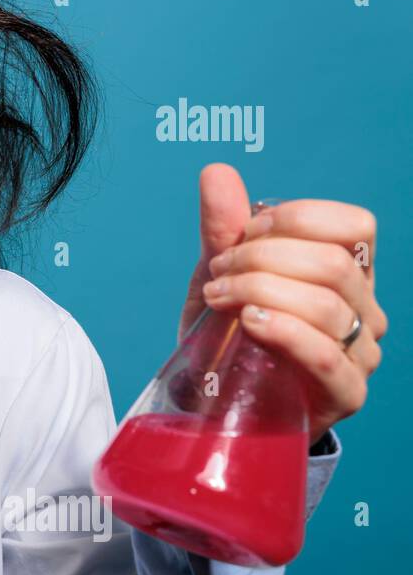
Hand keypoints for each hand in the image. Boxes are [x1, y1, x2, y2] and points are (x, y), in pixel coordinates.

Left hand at [179, 164, 385, 445]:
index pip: (354, 226)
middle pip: (331, 263)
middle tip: (217, 274)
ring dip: (259, 291)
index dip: (297, 218)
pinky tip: (248, 323)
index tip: (243, 233)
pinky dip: (284, 331)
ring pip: (326, 304)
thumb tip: (216, 171)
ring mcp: (360, 354)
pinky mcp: (345, 394)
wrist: (211, 403)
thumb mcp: (218, 274)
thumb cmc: (225, 334)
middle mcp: (363, 310)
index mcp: (345, 272)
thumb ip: (221, 227)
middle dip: (261, 258)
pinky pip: (327, 355)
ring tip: (218, 297)